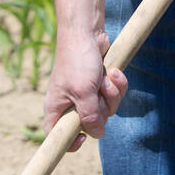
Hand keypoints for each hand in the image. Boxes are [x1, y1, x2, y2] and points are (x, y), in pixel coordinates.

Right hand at [43, 29, 126, 151]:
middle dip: (101, 109)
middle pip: (91, 125)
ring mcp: (86, 96)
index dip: (70, 142)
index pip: (57, 136)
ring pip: (107, 110)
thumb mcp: (83, 93)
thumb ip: (90, 117)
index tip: (82, 137)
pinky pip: (114, 96)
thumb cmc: (77, 61)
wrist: (86, 32)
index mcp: (57, 109)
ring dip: (111, 94)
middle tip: (97, 93)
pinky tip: (112, 71)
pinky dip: (117, 84)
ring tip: (105, 78)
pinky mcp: (100, 86)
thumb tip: (97, 134)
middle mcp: (70, 105)